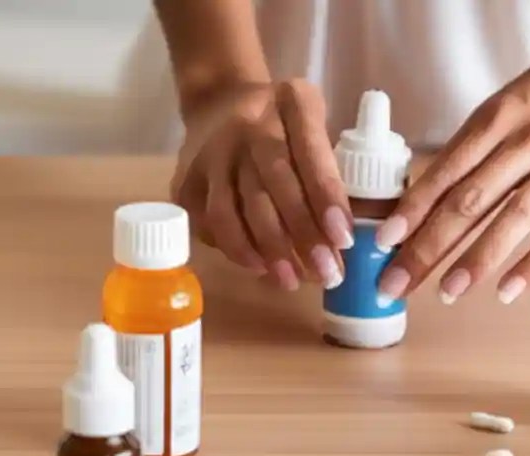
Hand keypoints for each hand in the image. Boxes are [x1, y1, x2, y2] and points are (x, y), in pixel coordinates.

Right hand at [171, 80, 354, 290]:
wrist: (218, 100)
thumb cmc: (281, 121)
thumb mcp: (312, 121)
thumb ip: (327, 164)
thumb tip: (341, 235)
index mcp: (289, 104)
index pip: (310, 154)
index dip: (326, 199)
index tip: (343, 240)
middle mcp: (246, 126)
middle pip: (274, 186)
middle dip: (302, 235)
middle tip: (327, 274)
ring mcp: (211, 154)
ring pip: (235, 210)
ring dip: (265, 250)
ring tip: (292, 281)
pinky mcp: (186, 179)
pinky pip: (209, 222)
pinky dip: (235, 249)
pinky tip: (259, 267)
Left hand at [374, 41, 529, 304]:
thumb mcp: (507, 103)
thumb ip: (473, 149)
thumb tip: (427, 200)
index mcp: (497, 117)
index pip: (446, 171)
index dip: (413, 209)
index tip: (385, 242)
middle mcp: (528, 140)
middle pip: (470, 202)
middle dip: (429, 246)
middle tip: (398, 283)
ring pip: (512, 220)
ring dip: (476, 261)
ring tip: (447, 293)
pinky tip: (506, 292)